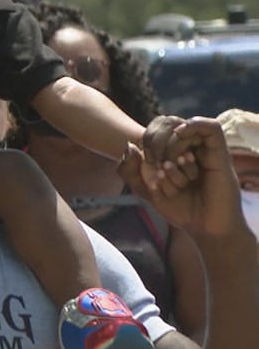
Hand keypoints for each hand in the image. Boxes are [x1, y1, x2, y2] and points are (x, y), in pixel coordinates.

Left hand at [120, 117, 244, 239]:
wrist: (202, 224)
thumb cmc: (177, 207)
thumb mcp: (145, 189)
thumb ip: (128, 170)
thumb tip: (130, 144)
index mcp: (170, 152)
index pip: (157, 127)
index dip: (148, 138)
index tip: (148, 161)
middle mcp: (188, 147)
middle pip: (169, 123)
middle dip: (157, 143)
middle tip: (156, 164)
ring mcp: (204, 149)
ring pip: (185, 128)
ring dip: (173, 145)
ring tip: (170, 166)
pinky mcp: (220, 153)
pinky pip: (211, 128)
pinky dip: (196, 126)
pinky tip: (184, 145)